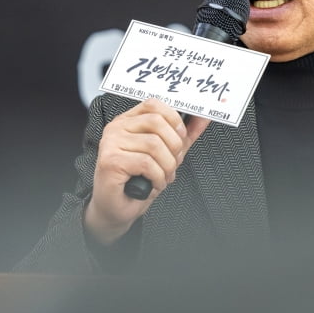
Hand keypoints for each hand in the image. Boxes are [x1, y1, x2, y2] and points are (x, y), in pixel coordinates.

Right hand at [84, 99, 209, 245]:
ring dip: (167, 166)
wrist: (117, 208)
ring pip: (154, 145)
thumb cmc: (140, 180)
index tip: (181, 136)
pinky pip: (146, 163)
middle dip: (174, 146)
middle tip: (172, 163)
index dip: (173, 119)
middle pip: (156, 122)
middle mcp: (117, 128)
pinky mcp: (110, 161)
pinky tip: (153, 183)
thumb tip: (203, 117)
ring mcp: (111, 143)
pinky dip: (157, 177)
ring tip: (162, 176)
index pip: (154, 104)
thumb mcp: (167, 154)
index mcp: (129, 121)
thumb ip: (184, 135)